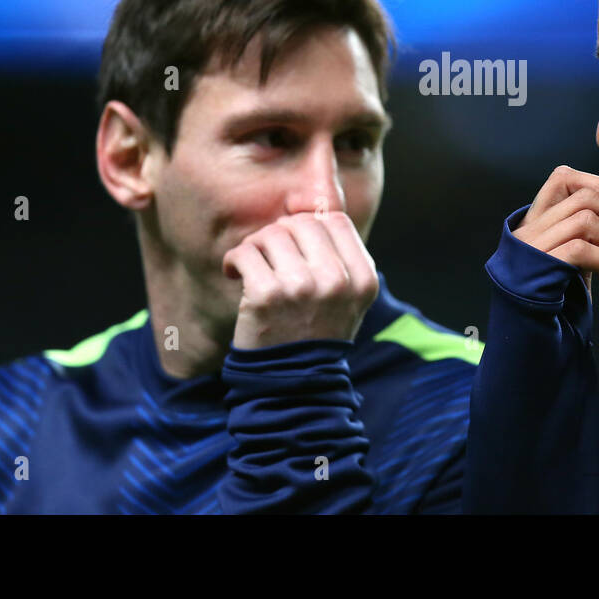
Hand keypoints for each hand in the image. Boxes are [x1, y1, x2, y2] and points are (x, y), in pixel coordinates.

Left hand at [224, 211, 379, 349]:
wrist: (293, 385)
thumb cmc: (317, 333)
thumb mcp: (348, 299)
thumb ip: (340, 258)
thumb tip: (312, 213)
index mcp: (363, 279)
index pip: (335, 221)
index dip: (311, 226)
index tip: (296, 246)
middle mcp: (336, 281)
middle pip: (302, 223)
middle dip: (281, 234)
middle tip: (269, 256)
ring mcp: (301, 287)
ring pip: (271, 233)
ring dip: (256, 246)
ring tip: (253, 266)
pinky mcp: (266, 295)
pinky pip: (245, 253)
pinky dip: (235, 260)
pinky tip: (235, 274)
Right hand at [512, 165, 598, 291]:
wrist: (528, 340)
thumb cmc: (555, 301)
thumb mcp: (575, 262)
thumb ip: (591, 237)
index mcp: (536, 221)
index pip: (564, 177)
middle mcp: (529, 228)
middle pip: (587, 197)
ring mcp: (531, 246)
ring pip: (588, 220)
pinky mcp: (539, 267)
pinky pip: (583, 249)